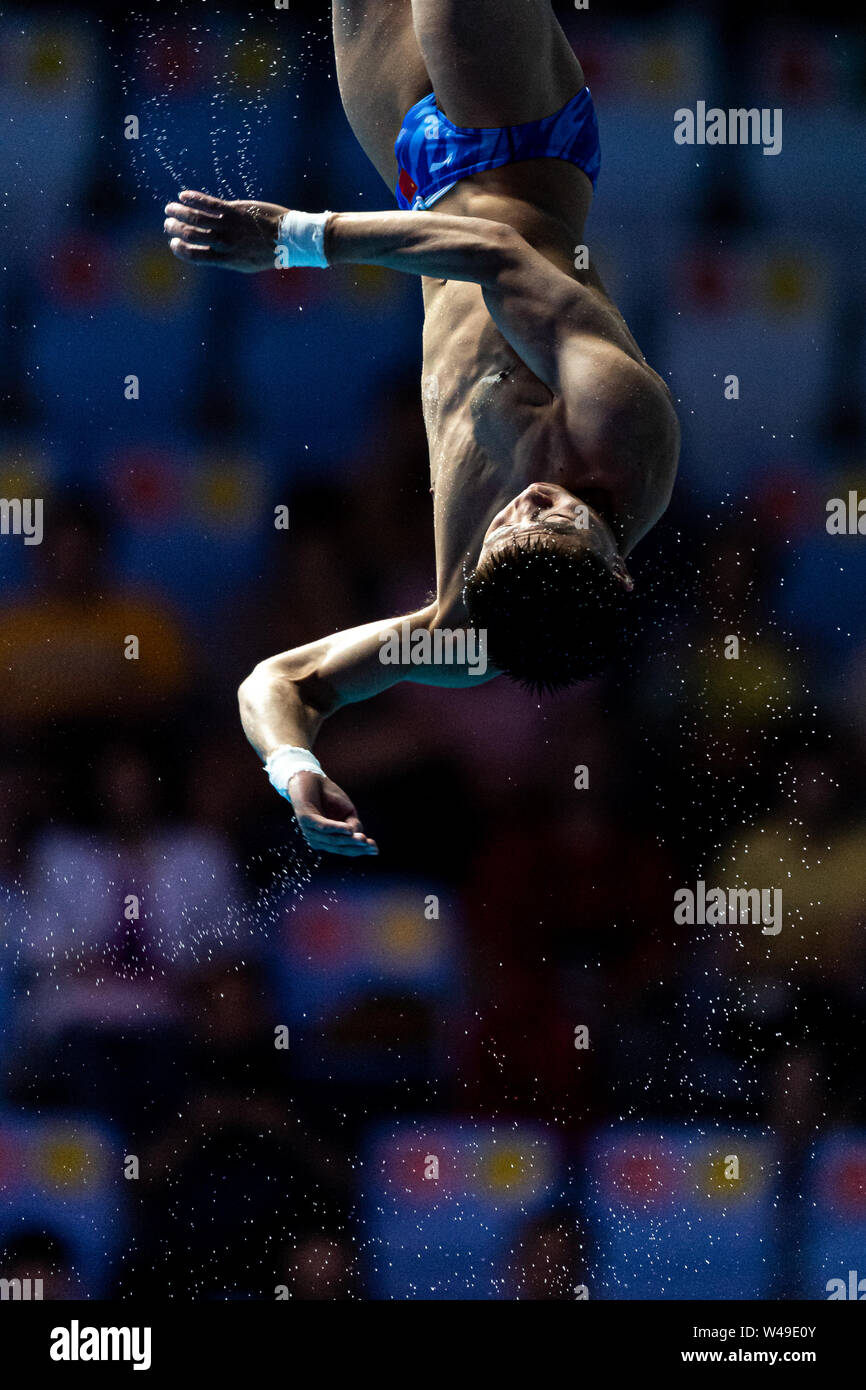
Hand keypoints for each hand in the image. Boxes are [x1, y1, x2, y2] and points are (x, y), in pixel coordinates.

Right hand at [164, 189, 287, 271]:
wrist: (289, 239)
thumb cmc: (268, 253)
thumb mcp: (246, 263)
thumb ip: (226, 257)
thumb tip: (209, 252)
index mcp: (226, 260)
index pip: (194, 256)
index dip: (180, 249)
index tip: (173, 243)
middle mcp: (225, 244)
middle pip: (191, 236)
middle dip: (175, 229)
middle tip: (168, 224)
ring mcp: (229, 226)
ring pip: (196, 218)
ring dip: (179, 212)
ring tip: (170, 209)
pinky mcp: (235, 210)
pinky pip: (209, 203)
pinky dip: (193, 198)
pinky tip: (183, 195)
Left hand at [289, 771, 378, 857]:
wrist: (311, 778)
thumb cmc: (329, 796)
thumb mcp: (347, 812)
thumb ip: (353, 825)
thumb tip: (357, 836)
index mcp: (328, 840)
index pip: (345, 849)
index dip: (361, 850)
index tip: (376, 850)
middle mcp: (318, 839)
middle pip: (340, 847)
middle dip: (356, 847)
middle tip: (371, 845)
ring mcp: (310, 830)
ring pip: (332, 839)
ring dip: (348, 840)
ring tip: (363, 839)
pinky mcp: (306, 819)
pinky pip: (322, 827)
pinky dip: (335, 828)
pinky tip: (348, 829)